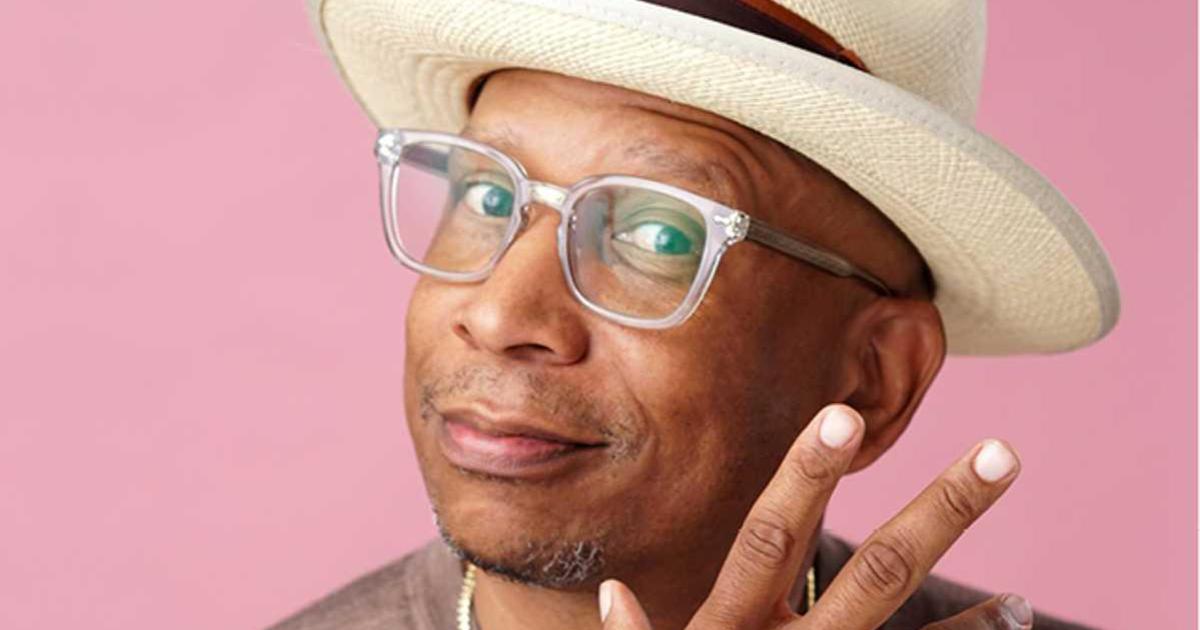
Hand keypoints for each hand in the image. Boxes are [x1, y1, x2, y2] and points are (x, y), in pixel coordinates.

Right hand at [598, 404, 1029, 629]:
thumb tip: (611, 593)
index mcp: (729, 627)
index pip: (769, 534)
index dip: (804, 476)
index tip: (841, 415)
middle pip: (875, 571)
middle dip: (940, 510)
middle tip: (1005, 452)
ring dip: (975, 612)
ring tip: (1026, 584)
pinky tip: (1011, 618)